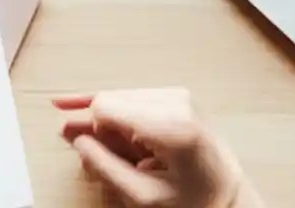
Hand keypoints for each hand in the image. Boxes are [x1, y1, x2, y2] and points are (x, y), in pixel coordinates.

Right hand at [55, 88, 262, 207]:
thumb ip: (106, 167)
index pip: (106, 106)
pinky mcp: (180, 98)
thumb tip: (77, 140)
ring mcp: (180, 96)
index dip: (87, 125)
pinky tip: (97, 115)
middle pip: (112, 98)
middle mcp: (176, 102)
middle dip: (92, 119)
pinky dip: (121, 114)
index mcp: (170, 126)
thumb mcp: (144, 195)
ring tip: (86, 135)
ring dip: (106, 118)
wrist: (229, 193)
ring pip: (122, 96)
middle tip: (65, 131)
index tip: (74, 139)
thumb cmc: (196, 200)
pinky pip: (137, 99)